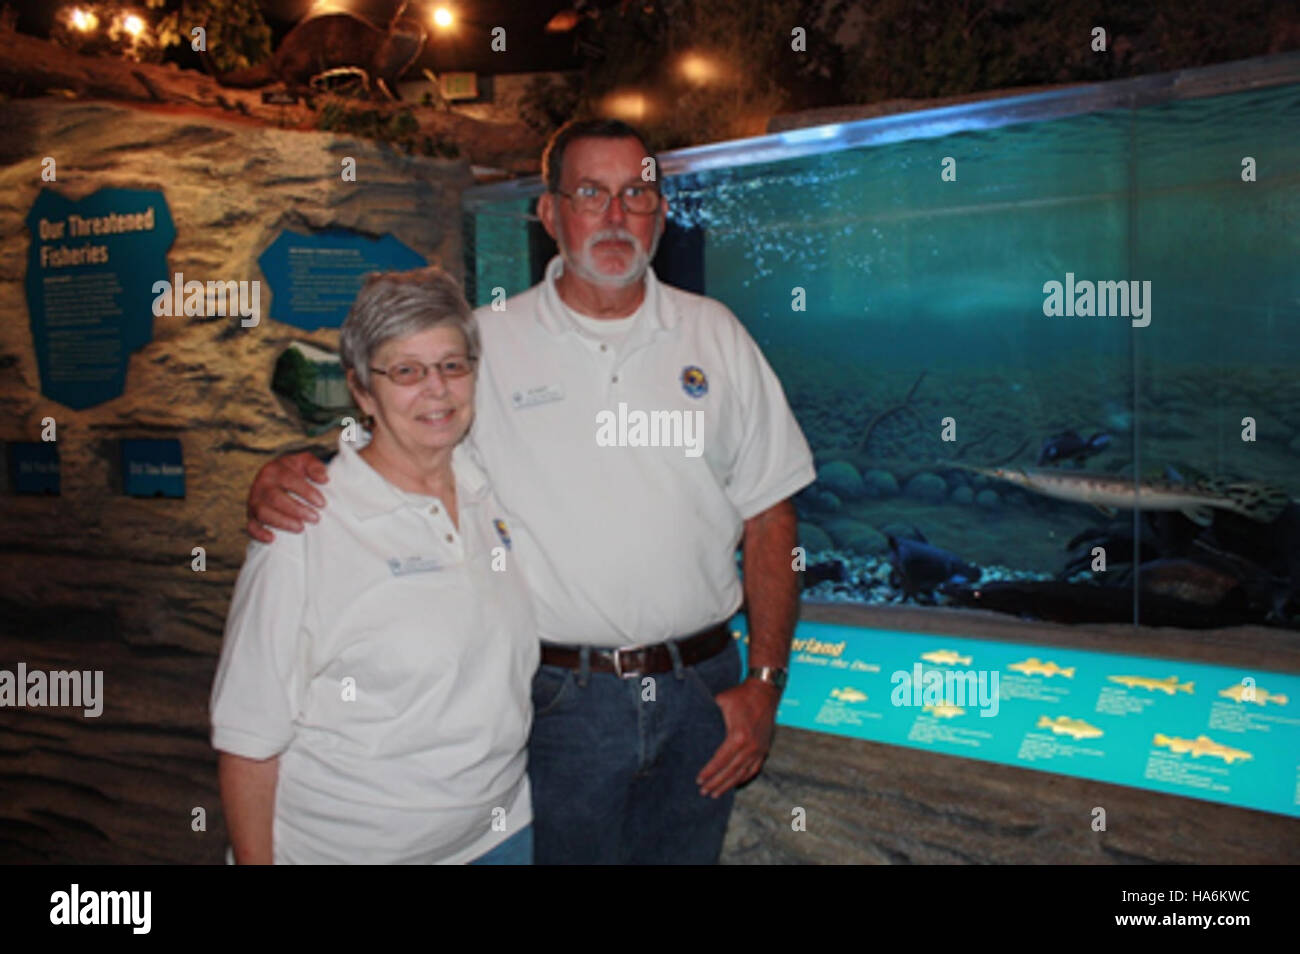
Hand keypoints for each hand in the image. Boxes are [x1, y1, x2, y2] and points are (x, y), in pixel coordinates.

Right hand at [245, 451, 329, 542]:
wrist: (276, 477)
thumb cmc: (294, 471)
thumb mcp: (305, 461)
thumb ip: (315, 466)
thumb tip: (323, 479)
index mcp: (274, 469)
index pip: (289, 480)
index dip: (306, 492)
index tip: (322, 503)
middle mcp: (261, 484)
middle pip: (275, 498)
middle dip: (297, 510)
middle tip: (315, 518)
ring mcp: (254, 500)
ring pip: (263, 513)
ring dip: (282, 522)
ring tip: (301, 528)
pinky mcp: (251, 515)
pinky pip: (250, 526)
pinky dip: (259, 533)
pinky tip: (273, 539)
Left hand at [696, 679, 779, 797]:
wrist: (765, 691)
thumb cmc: (741, 695)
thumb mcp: (722, 701)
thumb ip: (709, 713)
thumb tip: (692, 719)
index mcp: (738, 736)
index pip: (720, 760)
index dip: (709, 772)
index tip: (699, 780)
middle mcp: (750, 746)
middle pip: (730, 771)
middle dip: (716, 783)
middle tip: (704, 792)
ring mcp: (759, 749)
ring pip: (742, 773)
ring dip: (728, 784)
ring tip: (716, 793)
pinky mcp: (764, 748)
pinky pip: (754, 768)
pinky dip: (744, 778)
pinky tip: (735, 783)